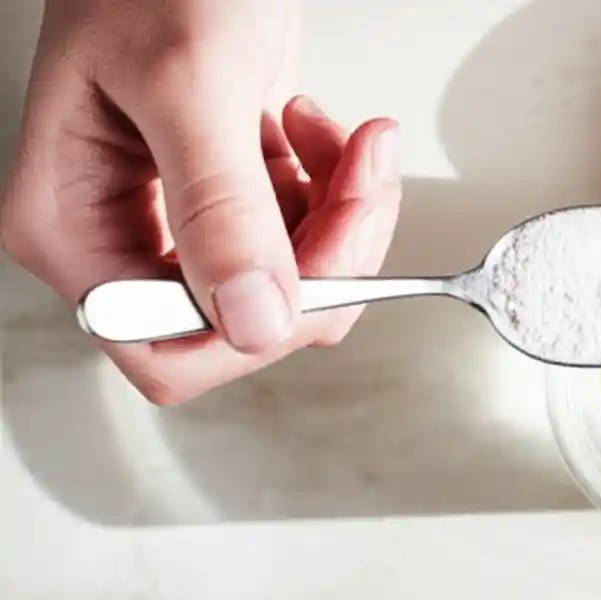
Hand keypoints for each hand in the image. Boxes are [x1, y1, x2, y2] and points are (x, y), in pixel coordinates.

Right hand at [0, 0, 402, 404]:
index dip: (256, 329)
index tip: (319, 263)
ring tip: (355, 143)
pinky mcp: (234, 188)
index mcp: (72, 225)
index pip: (165, 350)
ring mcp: (181, 214)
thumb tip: (252, 321)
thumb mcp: (191, 81)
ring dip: (346, 217)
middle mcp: (121, 234)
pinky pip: (307, 235)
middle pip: (245, 321)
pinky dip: (341, 191)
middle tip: (361, 180)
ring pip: (291, 281)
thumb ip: (219, 207)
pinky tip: (329, 131)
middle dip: (324, 260)